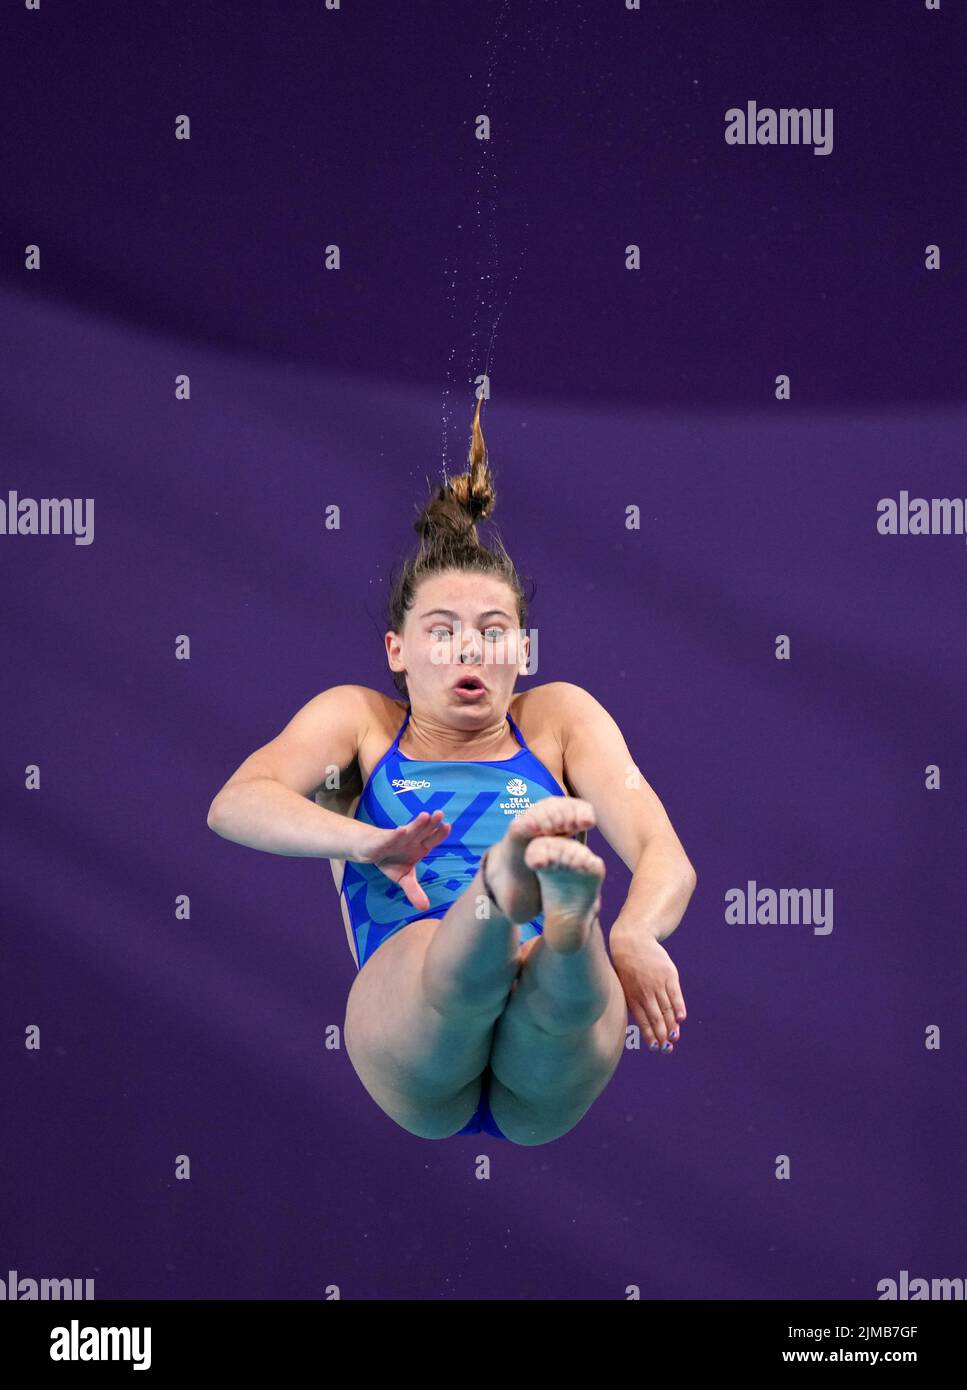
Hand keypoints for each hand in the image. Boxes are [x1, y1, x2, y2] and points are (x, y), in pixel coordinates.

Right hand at [360, 810, 450, 911]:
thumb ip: (414, 891)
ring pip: (409, 829)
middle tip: (440, 814)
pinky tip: (402, 830)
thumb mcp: (403, 879)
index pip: (431, 839)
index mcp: (419, 846)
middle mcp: (410, 839)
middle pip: (423, 830)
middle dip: (431, 823)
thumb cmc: (390, 861)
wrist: (367, 851)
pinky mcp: (382, 840)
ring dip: (417, 824)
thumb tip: (425, 908)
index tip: (448, 826)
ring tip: (426, 816)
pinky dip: (396, 834)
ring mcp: (397, 838)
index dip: (439, 833)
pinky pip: (391, 837)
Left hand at [609, 931, 685, 1053]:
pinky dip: (679, 1007)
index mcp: (632, 997)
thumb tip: (640, 1024)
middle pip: (656, 1018)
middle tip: (667, 1049)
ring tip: (674, 1038)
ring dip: (671, 1025)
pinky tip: (681, 1019)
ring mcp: (657, 984)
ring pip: (666, 1009)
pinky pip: (675, 995)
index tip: (656, 1048)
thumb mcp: (624, 985)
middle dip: (662, 1036)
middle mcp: (645, 993)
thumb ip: (633, 1003)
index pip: (643, 1021)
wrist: (633, 940)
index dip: (650, 1036)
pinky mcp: (669, 975)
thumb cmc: (627, 966)